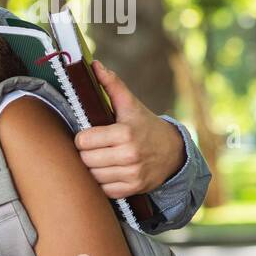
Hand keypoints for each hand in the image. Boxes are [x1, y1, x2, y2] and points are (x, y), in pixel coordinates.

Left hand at [74, 61, 185, 197]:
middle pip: (85, 159)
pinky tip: (108, 171)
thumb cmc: (145, 126)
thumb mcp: (130, 105)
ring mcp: (132, 174)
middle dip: (86, 153)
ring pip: (92, 175)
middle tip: (94, 147)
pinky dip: (101, 182)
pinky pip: (102, 189)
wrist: (173, 152)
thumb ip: (112, 86)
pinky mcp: (132, 189)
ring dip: (92, 168)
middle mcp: (129, 156)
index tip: (89, 135)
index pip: (83, 141)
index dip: (82, 137)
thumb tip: (95, 65)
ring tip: (101, 158)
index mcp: (125, 133)